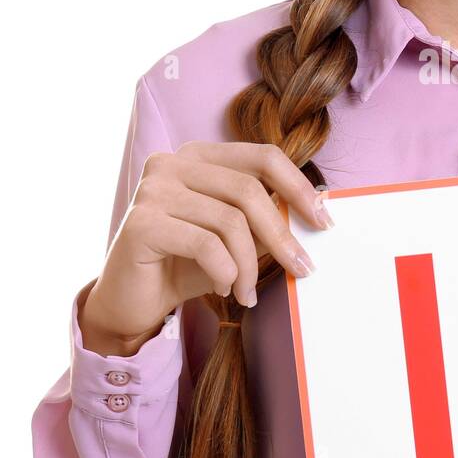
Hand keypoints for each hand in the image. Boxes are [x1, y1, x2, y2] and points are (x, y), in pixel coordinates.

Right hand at [80, 141, 333, 353]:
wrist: (132, 302)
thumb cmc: (187, 266)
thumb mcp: (236, 238)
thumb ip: (266, 219)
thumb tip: (318, 210)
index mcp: (199, 156)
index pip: (262, 156)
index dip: (299, 186)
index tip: (324, 220)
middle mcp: (172, 162)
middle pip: (249, 190)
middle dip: (282, 235)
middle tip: (303, 269)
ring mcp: (153, 189)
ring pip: (230, 221)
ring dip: (250, 265)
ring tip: (247, 292)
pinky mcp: (141, 222)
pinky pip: (206, 245)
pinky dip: (225, 273)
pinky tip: (221, 289)